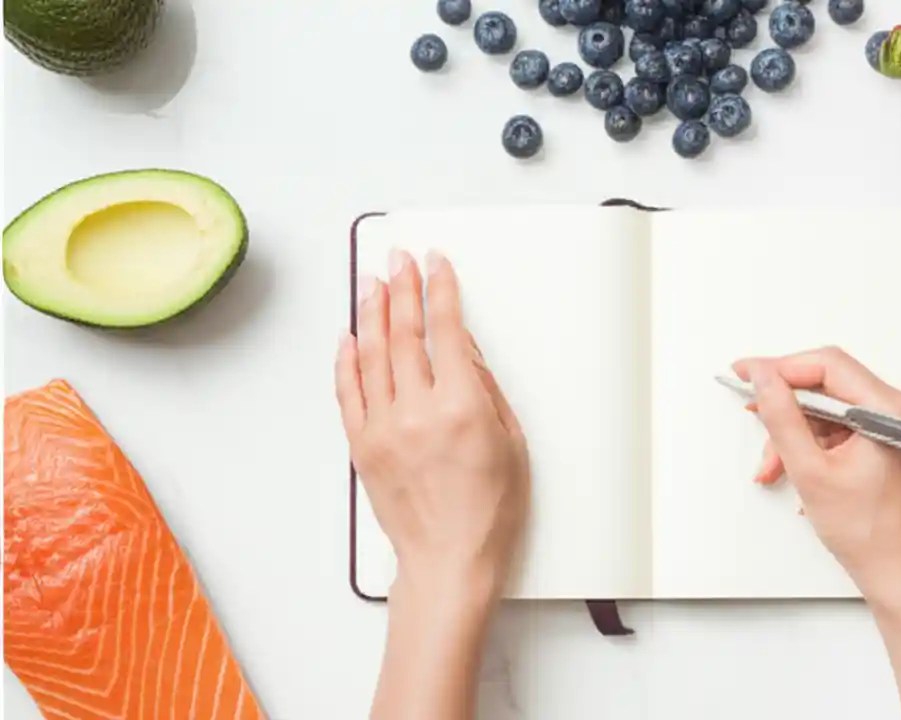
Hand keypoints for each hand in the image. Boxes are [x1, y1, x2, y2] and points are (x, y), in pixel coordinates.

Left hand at [335, 249, 529, 600]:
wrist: (449, 560)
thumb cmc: (489, 511)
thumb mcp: (511, 441)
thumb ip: (485, 387)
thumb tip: (460, 345)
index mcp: (462, 407)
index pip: (445, 330)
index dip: (440, 289)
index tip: (436, 264)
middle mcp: (417, 411)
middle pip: (403, 332)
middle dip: (402, 288)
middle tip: (398, 259)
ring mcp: (383, 428)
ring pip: (371, 354)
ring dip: (371, 311)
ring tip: (372, 282)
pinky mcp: (362, 446)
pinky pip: (348, 391)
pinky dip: (346, 358)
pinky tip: (350, 334)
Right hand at [734, 347, 900, 603]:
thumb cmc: (873, 535)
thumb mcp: (811, 471)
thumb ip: (782, 417)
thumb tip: (763, 378)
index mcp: (895, 411)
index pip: (829, 365)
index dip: (781, 368)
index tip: (748, 373)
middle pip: (832, 388)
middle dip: (790, 413)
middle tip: (757, 419)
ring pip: (838, 411)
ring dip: (802, 436)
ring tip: (777, 468)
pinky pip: (852, 427)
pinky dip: (823, 445)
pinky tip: (807, 471)